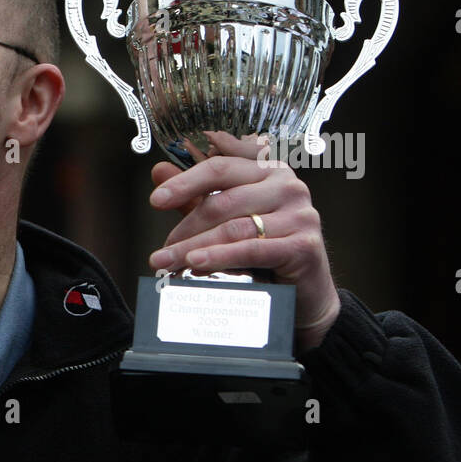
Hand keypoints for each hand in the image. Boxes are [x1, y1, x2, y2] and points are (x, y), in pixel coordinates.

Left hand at [146, 131, 340, 351]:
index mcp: (269, 171)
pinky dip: (220, 257)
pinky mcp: (304, 245)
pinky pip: (252, 249)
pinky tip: (197, 264)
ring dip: (194, 248)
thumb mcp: (228, 219)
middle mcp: (288, 186)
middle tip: (159, 253)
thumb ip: (197, 195)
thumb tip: (159, 170)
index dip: (185, 181)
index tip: (156, 200)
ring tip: (168, 262)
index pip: (220, 168)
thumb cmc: (264, 252)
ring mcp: (300, 214)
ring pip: (234, 228)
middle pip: (223, 202)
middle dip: (185, 228)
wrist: (304, 293)